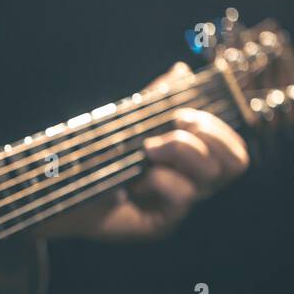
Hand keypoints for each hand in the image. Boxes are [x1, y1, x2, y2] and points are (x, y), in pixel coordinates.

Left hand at [41, 62, 248, 240]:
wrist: (58, 188)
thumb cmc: (94, 157)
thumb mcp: (130, 119)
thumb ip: (158, 97)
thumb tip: (181, 70)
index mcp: (191, 162)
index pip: (234, 149)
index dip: (218, 127)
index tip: (182, 115)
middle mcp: (192, 185)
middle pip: (236, 162)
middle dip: (206, 134)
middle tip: (168, 131)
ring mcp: (179, 206)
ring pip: (210, 176)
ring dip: (180, 151)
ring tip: (146, 151)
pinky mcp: (162, 224)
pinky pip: (183, 196)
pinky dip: (160, 179)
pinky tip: (135, 182)